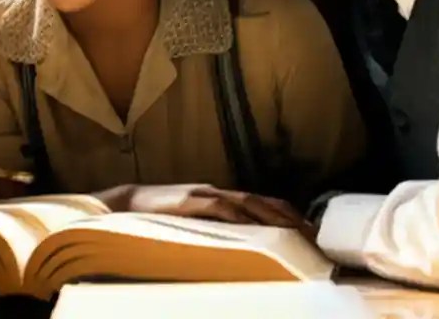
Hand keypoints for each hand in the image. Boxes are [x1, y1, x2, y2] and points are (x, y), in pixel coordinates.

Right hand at [96, 183, 314, 236]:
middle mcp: (217, 192)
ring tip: (295, 230)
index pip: (262, 203)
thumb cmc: (158, 218)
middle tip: (313, 233)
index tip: (309, 230)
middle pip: (263, 201)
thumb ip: (214, 228)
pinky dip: (242, 215)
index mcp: (220, 198)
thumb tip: (242, 245)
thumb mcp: (193, 223)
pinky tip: (257, 225)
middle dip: (290, 216)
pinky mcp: (191, 201)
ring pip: (248, 202)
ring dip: (274, 216)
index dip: (287, 214)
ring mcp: (205, 195)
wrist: (125, 204)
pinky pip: (221, 207)